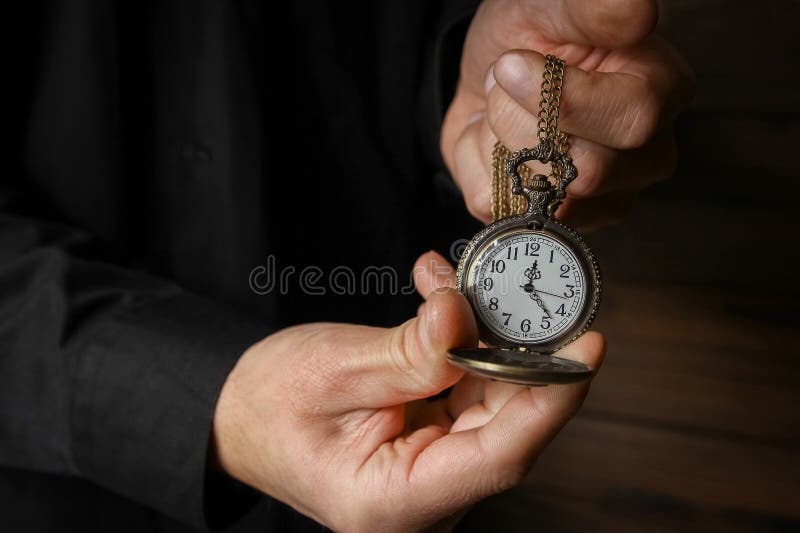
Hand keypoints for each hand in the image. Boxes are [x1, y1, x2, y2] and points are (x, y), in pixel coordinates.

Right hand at [211, 251, 604, 530]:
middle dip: (521, 352)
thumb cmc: (269, 404)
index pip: (499, 456)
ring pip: (491, 402)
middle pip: (505, 425)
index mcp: (395, 500)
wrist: (238, 416)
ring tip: (463, 283)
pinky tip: (442, 297)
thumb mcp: (334, 370)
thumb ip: (409, 350)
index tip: (587, 348)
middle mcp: (424, 496)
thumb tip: (464, 312)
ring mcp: (430, 469)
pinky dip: (463, 343)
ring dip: (487, 338)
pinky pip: (467, 390)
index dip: (551, 400)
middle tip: (531, 289)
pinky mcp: (431, 439)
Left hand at [441, 0, 694, 230]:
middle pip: (587, 172)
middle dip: (520, 122)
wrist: (489, 73)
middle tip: (504, 81)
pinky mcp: (557, 222)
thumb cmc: (532, 33)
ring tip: (503, 109)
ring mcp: (607, 198)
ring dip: (499, 145)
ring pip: (545, 199)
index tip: (511, 64)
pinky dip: (480, 171)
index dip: (562, 100)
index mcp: (661, 92)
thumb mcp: (555, 6)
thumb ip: (595, 10)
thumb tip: (638, 12)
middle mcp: (647, 154)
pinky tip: (494, 143)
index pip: (632, 120)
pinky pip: (502, 210)